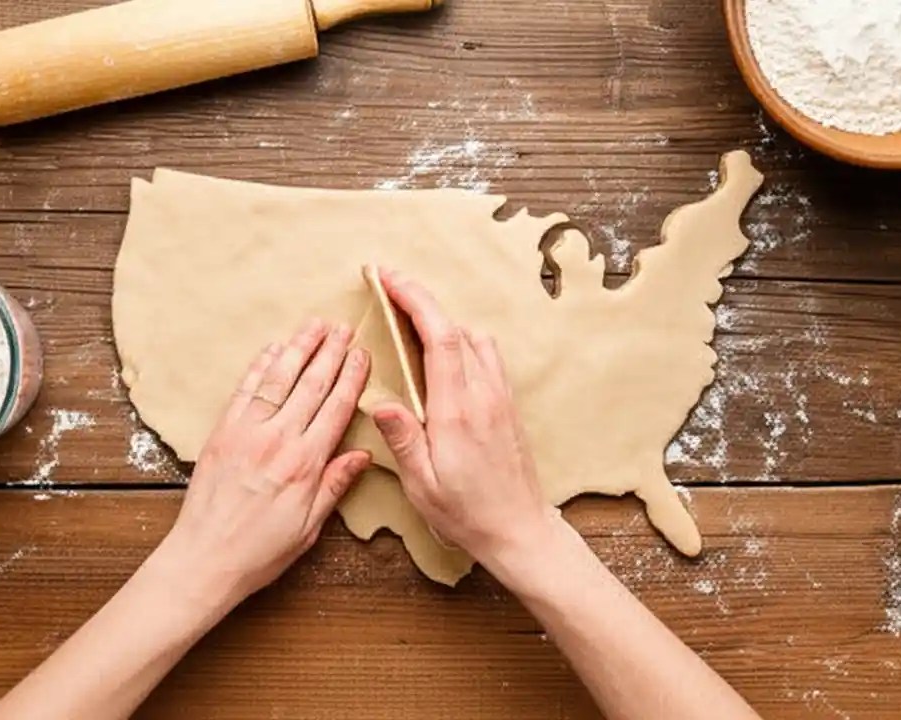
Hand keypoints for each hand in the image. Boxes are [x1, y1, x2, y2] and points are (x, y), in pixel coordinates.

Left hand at [162, 319, 371, 600]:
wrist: (204, 559)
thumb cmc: (259, 552)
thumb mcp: (309, 527)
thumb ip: (335, 485)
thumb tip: (363, 455)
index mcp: (306, 464)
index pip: (337, 408)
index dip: (352, 377)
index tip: (363, 354)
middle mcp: (277, 440)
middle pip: (311, 385)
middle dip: (330, 352)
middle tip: (344, 327)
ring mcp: (246, 432)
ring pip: (278, 378)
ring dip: (299, 348)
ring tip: (314, 325)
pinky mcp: (222, 433)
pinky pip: (245, 390)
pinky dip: (261, 366)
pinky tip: (274, 348)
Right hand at [368, 268, 557, 565]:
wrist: (520, 530)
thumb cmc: (468, 513)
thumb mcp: (423, 485)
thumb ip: (403, 439)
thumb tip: (380, 402)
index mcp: (457, 410)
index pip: (438, 337)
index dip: (415, 300)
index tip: (390, 279)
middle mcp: (484, 395)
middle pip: (454, 328)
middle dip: (421, 301)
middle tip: (390, 288)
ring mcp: (500, 397)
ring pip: (473, 339)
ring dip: (442, 322)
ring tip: (410, 322)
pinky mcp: (508, 405)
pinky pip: (486, 357)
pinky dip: (461, 342)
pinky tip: (443, 353)